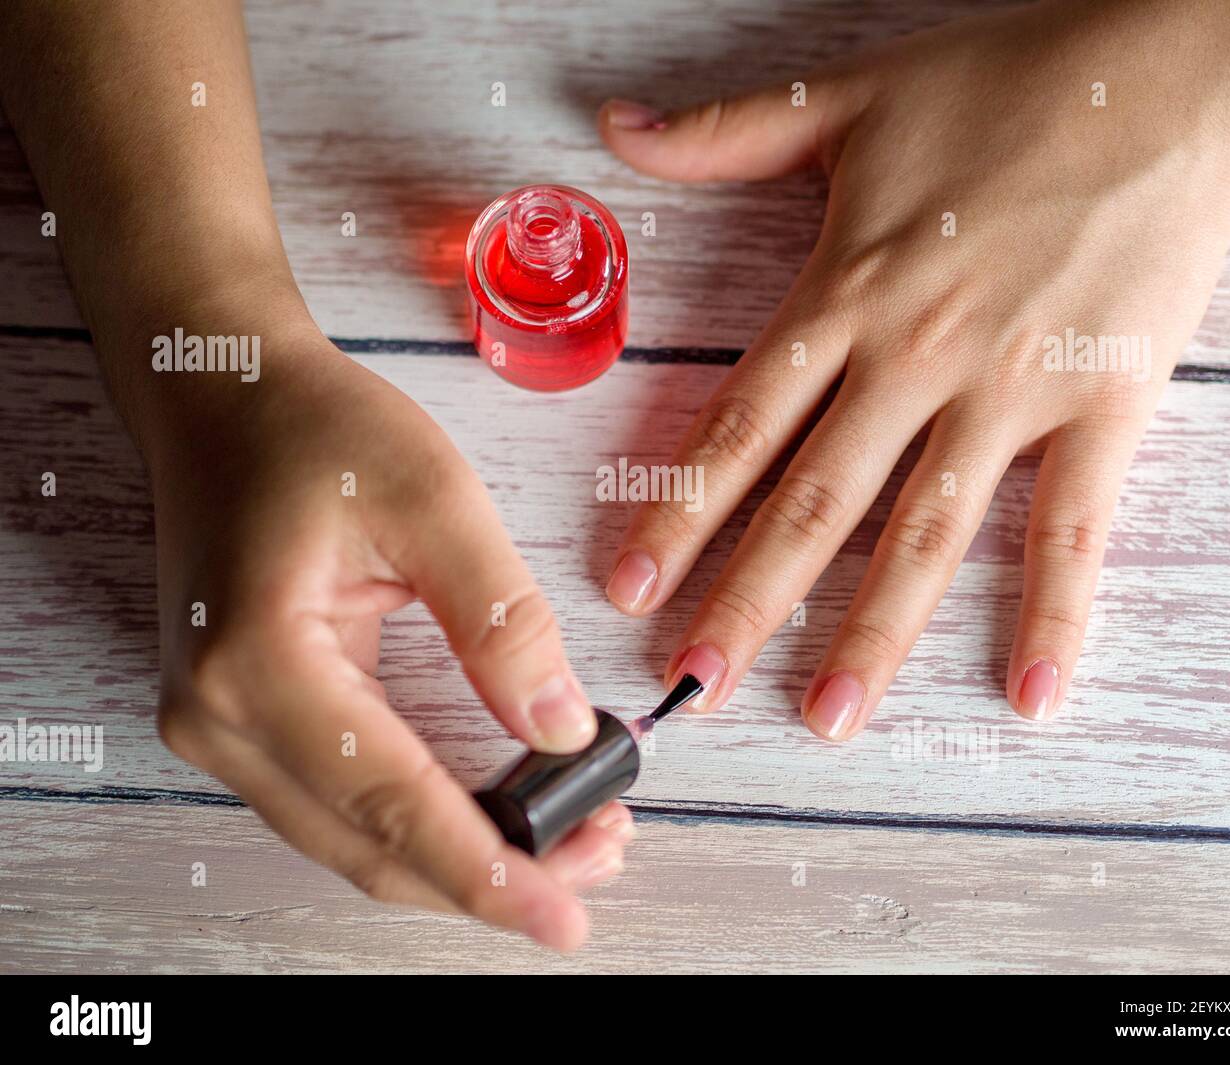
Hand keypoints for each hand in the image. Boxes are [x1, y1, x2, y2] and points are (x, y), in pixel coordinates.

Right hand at [148, 318, 628, 950]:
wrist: (227, 400)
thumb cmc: (314, 430)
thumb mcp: (432, 500)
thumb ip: (502, 620)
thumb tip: (561, 727)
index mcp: (261, 662)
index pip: (392, 802)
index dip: (488, 870)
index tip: (564, 915)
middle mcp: (222, 717)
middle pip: (371, 846)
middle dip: (490, 873)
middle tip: (598, 858)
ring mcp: (222, 727)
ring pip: (354, 838)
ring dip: (458, 854)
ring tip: (568, 837)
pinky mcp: (246, 720)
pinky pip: (341, 801)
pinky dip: (419, 820)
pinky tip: (492, 810)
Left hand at [598, 0, 1229, 736]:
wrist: (1174, 73)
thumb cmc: (1013, 82)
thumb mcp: (849, 95)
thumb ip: (724, 132)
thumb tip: (615, 126)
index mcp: (847, 292)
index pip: (742, 425)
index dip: (680, 513)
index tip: (632, 587)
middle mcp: (916, 356)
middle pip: (815, 502)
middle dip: (748, 600)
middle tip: (695, 681)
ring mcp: (1011, 388)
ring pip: (925, 532)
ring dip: (870, 632)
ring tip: (827, 715)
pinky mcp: (1104, 403)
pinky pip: (1074, 526)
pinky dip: (1055, 611)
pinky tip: (1033, 692)